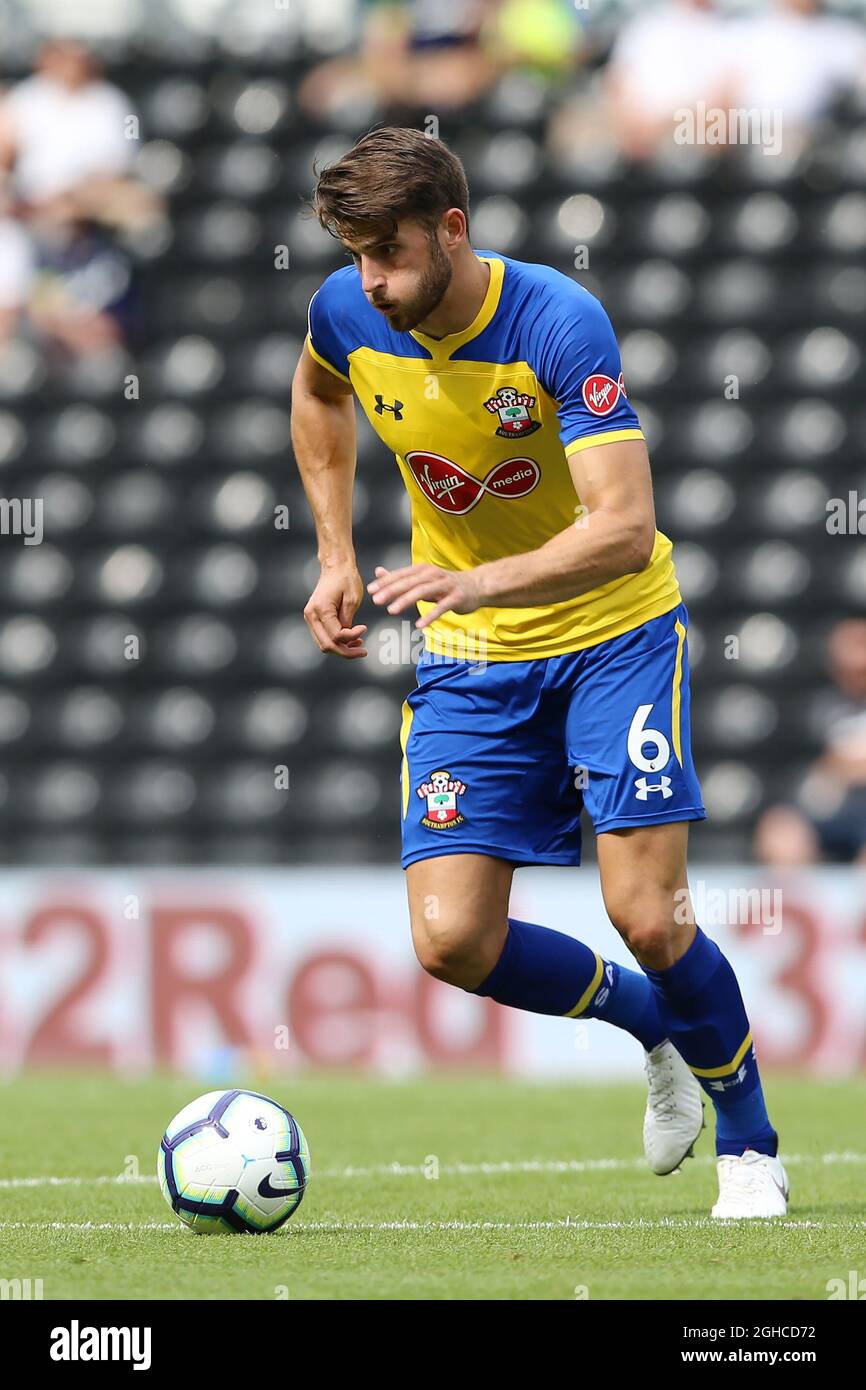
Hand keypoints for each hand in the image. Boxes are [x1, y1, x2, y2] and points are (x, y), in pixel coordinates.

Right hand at [303, 564, 367, 657]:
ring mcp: (310, 617)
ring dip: (341, 648)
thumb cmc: (346, 578)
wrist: (335, 566)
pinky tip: (351, 639)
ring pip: (324, 644)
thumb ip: (348, 620)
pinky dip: (336, 641)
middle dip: (346, 651)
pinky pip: (324, 636)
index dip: (352, 638)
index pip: (336, 636)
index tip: (365, 628)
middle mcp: (312, 615)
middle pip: (327, 645)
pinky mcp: (314, 618)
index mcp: (321, 609)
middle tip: (364, 651)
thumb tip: (348, 637)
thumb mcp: (352, 599)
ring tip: (359, 644)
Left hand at [367, 563, 482, 628]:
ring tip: (392, 611)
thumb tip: (378, 572)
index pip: (401, 575)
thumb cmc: (445, 584)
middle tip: (377, 600)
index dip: (386, 582)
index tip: (371, 590)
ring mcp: (445, 586)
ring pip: (423, 592)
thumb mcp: (422, 578)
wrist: (477, 586)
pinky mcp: (456, 598)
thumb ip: (400, 577)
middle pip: (410, 583)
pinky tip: (419, 625)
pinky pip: (441, 608)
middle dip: (392, 591)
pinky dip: (430, 616)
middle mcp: (433, 575)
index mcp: (423, 570)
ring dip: (406, 601)